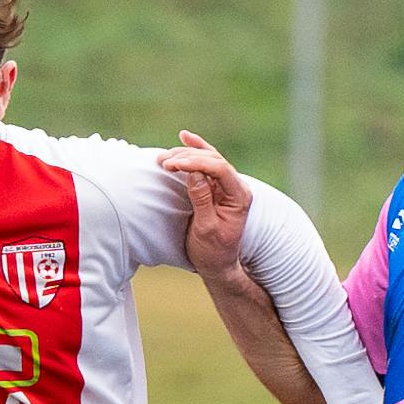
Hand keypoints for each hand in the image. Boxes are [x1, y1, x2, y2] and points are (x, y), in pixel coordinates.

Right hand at [156, 130, 251, 280]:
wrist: (217, 265)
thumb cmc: (212, 251)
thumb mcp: (205, 229)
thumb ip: (202, 200)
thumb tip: (194, 173)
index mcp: (240, 197)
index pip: (220, 169)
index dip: (196, 163)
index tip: (173, 166)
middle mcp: (236, 187)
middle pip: (213, 160)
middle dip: (187, 157)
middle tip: (163, 162)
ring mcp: (227, 186)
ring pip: (208, 159)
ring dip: (186, 154)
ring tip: (163, 157)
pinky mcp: (216, 187)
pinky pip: (206, 164)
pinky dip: (194, 151)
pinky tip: (184, 138)